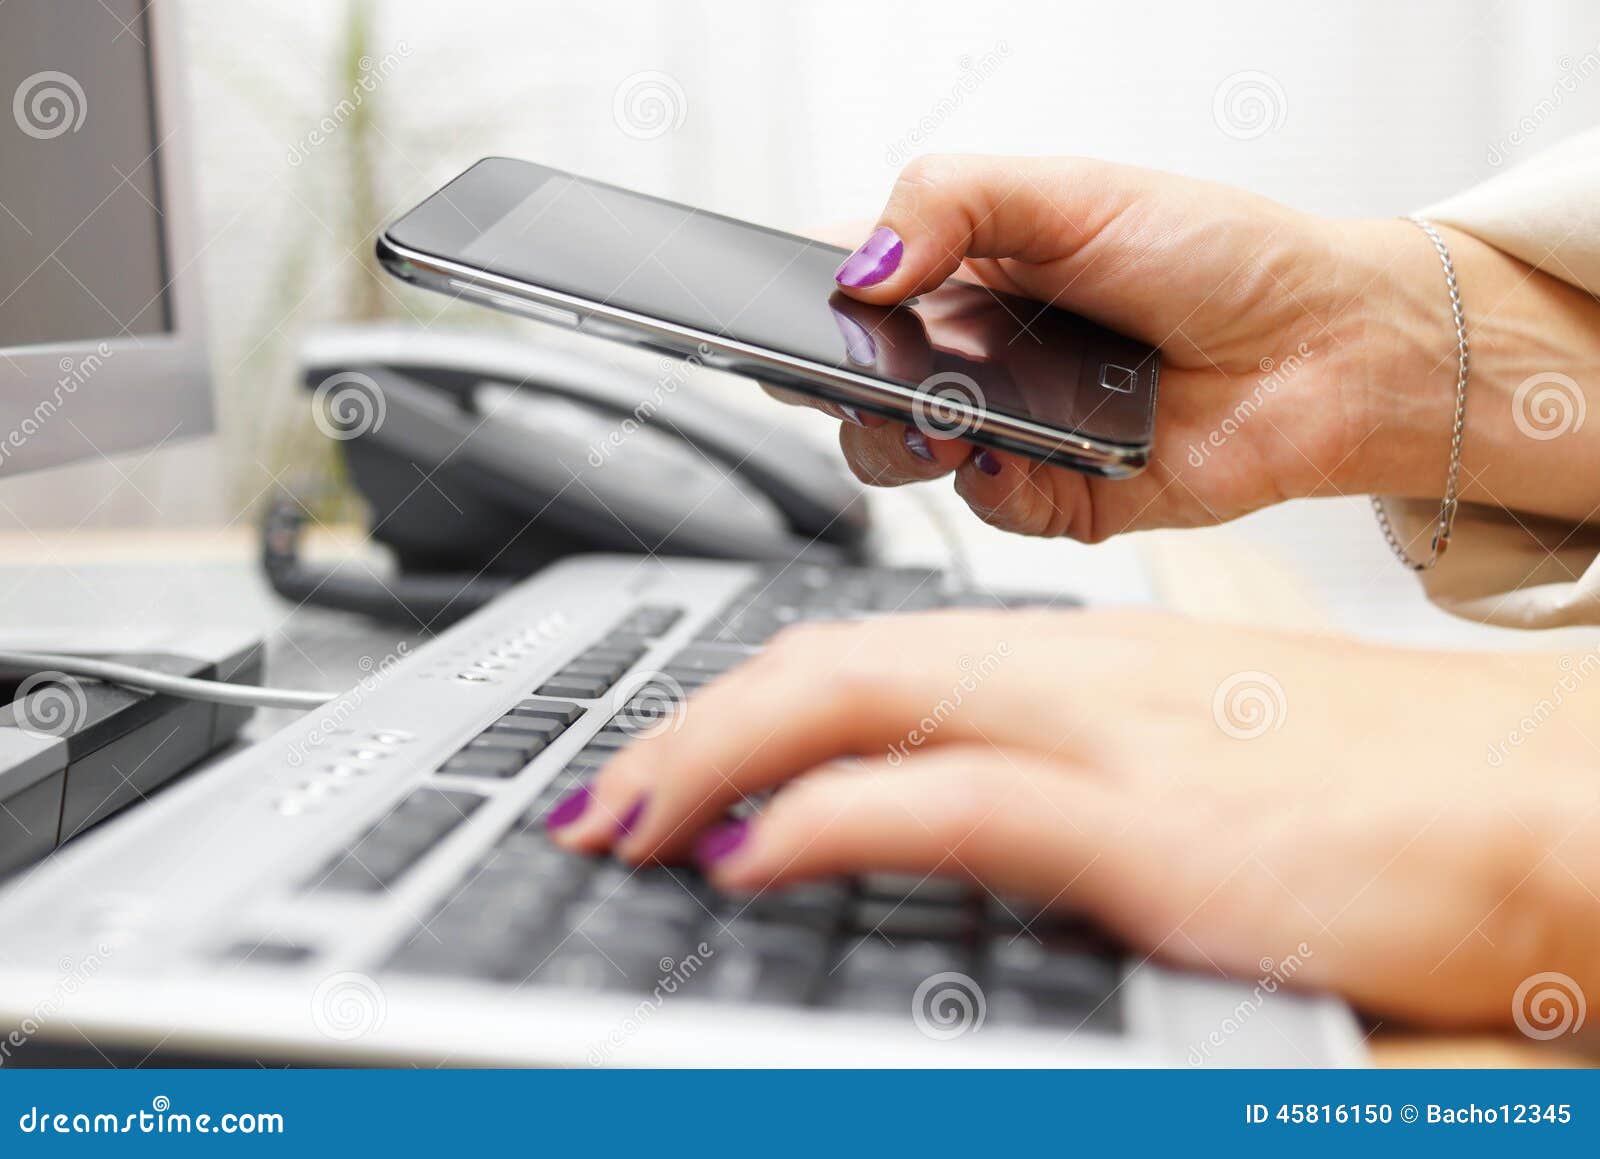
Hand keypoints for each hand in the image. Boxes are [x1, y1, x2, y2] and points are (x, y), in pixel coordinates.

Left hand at [552, 609, 1599, 1025]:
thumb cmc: (1379, 788)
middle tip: (608, 791)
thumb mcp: (1189, 767)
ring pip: (858, 702)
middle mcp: (1074, 680)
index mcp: (1078, 665)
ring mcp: (1109, 742)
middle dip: (695, 723)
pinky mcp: (1156, 827)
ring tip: (630, 816)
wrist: (1538, 797)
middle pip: (834, 661)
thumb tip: (955, 818)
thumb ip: (1063, 782)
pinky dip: (826, 816)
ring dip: (717, 756)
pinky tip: (754, 855)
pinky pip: (950, 800)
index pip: (872, 651)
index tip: (673, 754)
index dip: (748, 697)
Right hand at [791, 155, 1599, 539]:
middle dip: (839, 389)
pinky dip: (992, 489)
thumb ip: (951, 202)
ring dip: (903, 444)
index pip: (849, 290)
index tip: (784, 315)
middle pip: (851, 388)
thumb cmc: (1217, 255)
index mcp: (965, 273)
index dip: (807, 305)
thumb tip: (861, 266)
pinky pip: (991, 511)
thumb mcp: (1072, 191)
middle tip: (862, 374)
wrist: (1326, 345)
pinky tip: (1015, 455)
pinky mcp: (1056, 498)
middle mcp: (976, 357)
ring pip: (902, 460)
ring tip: (945, 418)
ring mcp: (1011, 431)